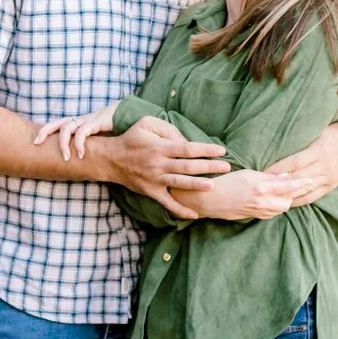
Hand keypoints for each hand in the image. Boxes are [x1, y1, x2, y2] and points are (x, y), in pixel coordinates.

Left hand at [32, 103, 119, 162]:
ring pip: (67, 127)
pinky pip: (82, 131)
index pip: (57, 125)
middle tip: (37, 143)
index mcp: (79, 124)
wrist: (132, 115)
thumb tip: (78, 164)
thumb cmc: (115, 130)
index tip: (35, 142)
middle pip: (57, 123)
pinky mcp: (97, 121)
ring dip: (63, 144)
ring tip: (66, 158)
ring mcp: (88, 120)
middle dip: (44, 131)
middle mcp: (81, 121)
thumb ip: (88, 148)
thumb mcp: (98, 140)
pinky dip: (78, 143)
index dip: (45, 131)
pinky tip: (80, 154)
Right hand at [92, 116, 229, 217]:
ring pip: (180, 184)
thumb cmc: (132, 138)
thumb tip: (185, 141)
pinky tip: (195, 215)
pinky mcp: (151, 191)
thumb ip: (167, 129)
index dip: (206, 150)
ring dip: (198, 185)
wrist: (110, 159)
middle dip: (209, 167)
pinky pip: (167, 203)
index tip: (222, 150)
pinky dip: (181, 210)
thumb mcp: (146, 124)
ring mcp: (154, 179)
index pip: (188, 148)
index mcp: (160, 147)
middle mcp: (158, 164)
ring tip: (214, 186)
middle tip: (227, 167)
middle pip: (188, 166)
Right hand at [172, 166, 313, 221]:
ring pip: (281, 208)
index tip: (312, 180)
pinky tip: (274, 201)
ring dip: (285, 201)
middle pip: (289, 201)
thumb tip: (285, 176)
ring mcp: (258, 211)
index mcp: (262, 187)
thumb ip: (268, 176)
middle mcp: (263, 201)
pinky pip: (271, 213)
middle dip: (296, 194)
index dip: (303, 183)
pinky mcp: (253, 216)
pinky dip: (275, 207)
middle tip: (303, 185)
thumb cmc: (225, 182)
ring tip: (288, 193)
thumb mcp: (247, 173)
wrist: (208, 200)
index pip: (290, 186)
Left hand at [264, 118, 337, 204]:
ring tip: (269, 195)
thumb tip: (277, 134)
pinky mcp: (331, 186)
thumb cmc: (330, 132)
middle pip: (298, 177)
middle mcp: (324, 166)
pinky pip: (312, 197)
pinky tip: (285, 202)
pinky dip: (298, 200)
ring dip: (286, 193)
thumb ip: (301, 135)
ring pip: (304, 189)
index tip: (263, 170)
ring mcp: (328, 177)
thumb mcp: (318, 129)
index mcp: (320, 150)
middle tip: (262, 185)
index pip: (295, 162)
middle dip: (279, 182)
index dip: (279, 168)